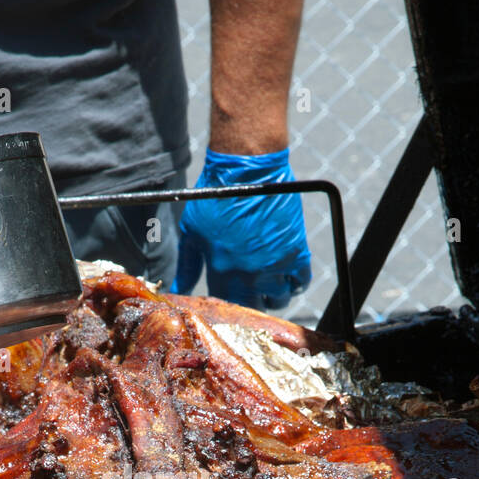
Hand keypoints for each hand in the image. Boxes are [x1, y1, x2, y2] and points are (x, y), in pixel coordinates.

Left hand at [172, 148, 311, 311]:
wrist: (248, 170)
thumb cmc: (215, 198)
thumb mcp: (191, 232)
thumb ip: (187, 266)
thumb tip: (178, 290)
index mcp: (222, 271)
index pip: (227, 306)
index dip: (230, 306)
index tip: (232, 298)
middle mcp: (249, 274)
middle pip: (255, 307)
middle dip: (252, 304)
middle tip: (250, 292)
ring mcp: (275, 265)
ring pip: (279, 298)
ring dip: (273, 295)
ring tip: (268, 283)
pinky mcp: (296, 252)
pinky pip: (301, 281)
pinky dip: (295, 282)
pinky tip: (285, 274)